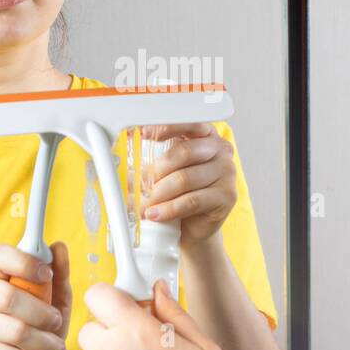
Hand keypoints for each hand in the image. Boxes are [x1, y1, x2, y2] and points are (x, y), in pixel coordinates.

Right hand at [0, 242, 71, 349]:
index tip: (47, 274)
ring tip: (57, 349)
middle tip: (57, 323)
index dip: (23, 262)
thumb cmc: (33, 327)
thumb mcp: (52, 300)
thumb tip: (59, 247)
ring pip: (15, 331)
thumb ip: (58, 275)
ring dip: (45, 344)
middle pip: (6, 296)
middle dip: (41, 313)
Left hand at [139, 122, 236, 243]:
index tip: (143, 133)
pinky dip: (169, 208)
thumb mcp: (166, 172)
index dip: (166, 127)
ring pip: (185, 179)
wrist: (195, 226)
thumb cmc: (179, 193)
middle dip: (156, 170)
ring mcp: (227, 173)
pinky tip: (155, 214)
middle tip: (140, 184)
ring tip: (143, 204)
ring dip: (158, 194)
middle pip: (184, 152)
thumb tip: (122, 164)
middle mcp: (220, 149)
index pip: (188, 123)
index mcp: (206, 135)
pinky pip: (192, 201)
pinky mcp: (227, 196)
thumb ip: (150, 162)